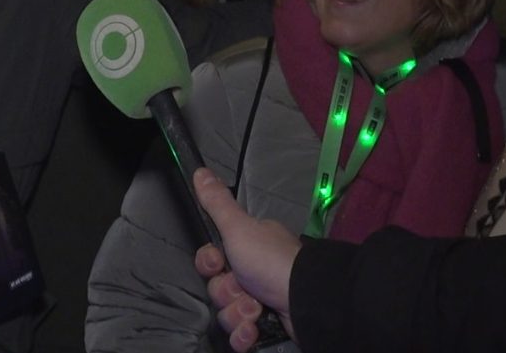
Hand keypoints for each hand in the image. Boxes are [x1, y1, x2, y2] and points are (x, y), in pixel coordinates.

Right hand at [192, 168, 301, 350]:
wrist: (306, 300)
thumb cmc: (271, 261)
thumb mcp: (240, 228)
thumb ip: (217, 203)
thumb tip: (200, 170)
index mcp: (249, 247)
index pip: (212, 259)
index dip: (209, 264)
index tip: (218, 264)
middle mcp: (255, 272)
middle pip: (218, 288)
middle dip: (227, 293)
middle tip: (245, 289)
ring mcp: (262, 300)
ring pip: (228, 312)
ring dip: (238, 314)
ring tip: (256, 311)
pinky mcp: (267, 326)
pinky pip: (241, 334)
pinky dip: (245, 335)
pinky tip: (253, 331)